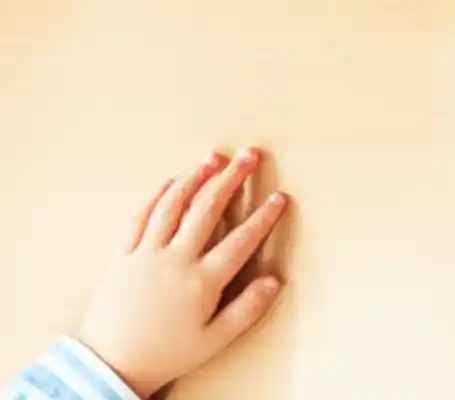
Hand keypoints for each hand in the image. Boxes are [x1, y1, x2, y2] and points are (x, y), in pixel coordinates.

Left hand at [77, 149, 288, 397]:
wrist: (111, 363)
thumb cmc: (166, 354)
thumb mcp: (214, 340)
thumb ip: (247, 309)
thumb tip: (274, 282)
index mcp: (201, 282)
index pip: (241, 241)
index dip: (264, 217)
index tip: (279, 198)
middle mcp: (175, 260)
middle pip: (207, 210)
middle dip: (230, 179)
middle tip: (248, 157)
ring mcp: (146, 254)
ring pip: (173, 206)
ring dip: (194, 178)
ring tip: (212, 159)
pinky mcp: (124, 255)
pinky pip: (140, 217)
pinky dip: (156, 196)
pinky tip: (170, 182)